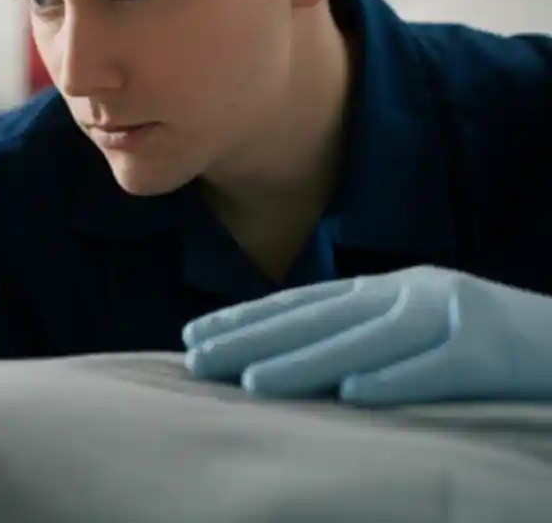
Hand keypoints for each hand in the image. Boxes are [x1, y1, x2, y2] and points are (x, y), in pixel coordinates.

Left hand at [182, 267, 551, 405]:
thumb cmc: (490, 345)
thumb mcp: (420, 325)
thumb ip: (362, 332)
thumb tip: (282, 353)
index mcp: (394, 288)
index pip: (306, 304)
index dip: (248, 319)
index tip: (194, 335)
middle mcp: (415, 294)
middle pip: (321, 320)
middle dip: (253, 340)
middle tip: (196, 361)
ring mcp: (455, 318)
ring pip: (366, 344)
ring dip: (305, 363)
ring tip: (251, 383)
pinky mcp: (491, 353)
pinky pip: (437, 371)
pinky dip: (394, 381)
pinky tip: (351, 397)